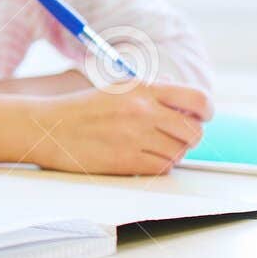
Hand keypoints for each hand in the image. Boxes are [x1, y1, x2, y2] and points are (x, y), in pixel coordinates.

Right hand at [28, 83, 211, 175]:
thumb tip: (189, 106)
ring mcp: (135, 137)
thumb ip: (154, 94)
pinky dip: (157, 165)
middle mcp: (143, 111)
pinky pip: (162, 168)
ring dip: (171, 153)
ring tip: (150, 146)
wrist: (50, 128)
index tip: (202, 117)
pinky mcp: (127, 161)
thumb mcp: (119, 89)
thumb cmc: (84, 109)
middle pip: (193, 131)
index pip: (197, 100)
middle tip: (173, 136)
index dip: (206, 111)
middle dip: (188, 137)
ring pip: (179, 153)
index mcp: (142, 89)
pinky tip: (141, 157)